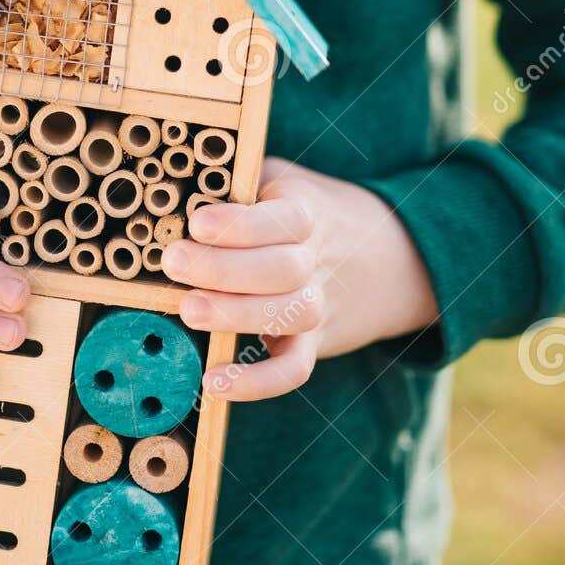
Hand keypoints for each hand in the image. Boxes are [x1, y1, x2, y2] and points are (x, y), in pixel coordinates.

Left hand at [161, 156, 438, 401]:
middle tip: (174, 263)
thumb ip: (242, 184)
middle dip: (224, 268)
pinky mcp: (314, 343)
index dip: (240, 224)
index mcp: (308, 212)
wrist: (390, 254)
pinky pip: (294, 369)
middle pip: (282, 269)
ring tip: (188, 310)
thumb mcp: (280, 181)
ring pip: (290, 315)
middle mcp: (317, 260)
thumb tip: (177, 194)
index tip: (197, 222)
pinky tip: (214, 382)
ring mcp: (319, 304)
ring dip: (237, 316)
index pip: (283, 219)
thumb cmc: (303, 210)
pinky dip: (258, 383)